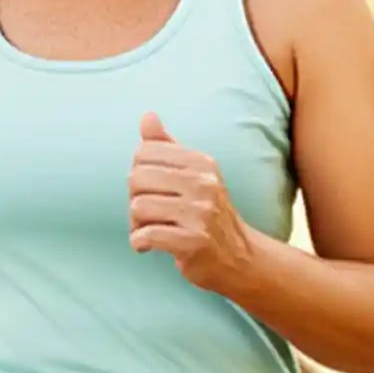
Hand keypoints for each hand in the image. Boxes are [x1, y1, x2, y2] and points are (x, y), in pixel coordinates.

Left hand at [127, 111, 257, 293]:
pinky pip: (146, 235)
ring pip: (137, 207)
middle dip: (135, 198)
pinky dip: (139, 242)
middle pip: (137, 178)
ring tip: (150, 229)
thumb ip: (166, 145)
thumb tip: (147, 116)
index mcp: (201, 162)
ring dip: (136, 224)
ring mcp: (200, 213)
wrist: (239, 257)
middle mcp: (203, 183)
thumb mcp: (193, 174)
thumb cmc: (206, 212)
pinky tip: (147, 246)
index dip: (139, 173)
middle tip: (148, 213)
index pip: (144, 152)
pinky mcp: (193, 241)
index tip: (152, 189)